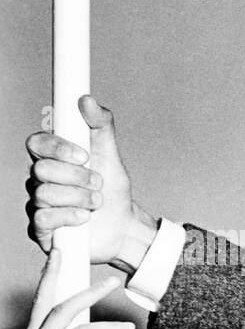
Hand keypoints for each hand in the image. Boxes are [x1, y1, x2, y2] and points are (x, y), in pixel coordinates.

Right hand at [25, 95, 158, 268]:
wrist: (124, 227)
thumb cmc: (113, 191)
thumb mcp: (111, 155)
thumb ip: (100, 126)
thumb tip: (86, 99)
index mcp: (51, 158)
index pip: (36, 143)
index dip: (57, 148)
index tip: (84, 156)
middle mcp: (40, 180)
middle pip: (40, 170)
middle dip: (77, 177)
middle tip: (98, 184)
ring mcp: (38, 204)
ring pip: (43, 194)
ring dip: (79, 198)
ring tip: (97, 203)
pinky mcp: (42, 229)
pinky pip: (43, 219)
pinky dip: (69, 217)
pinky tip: (84, 218)